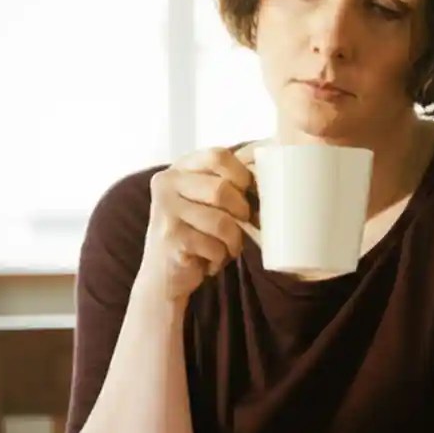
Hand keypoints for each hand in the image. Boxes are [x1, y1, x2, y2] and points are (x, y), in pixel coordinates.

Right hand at [136, 145, 256, 300]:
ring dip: (233, 241)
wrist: (162, 276)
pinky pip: (214, 246)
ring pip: (221, 222)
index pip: (218, 156)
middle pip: (221, 190)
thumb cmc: (195, 235)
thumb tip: (271, 176)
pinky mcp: (170, 239)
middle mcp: (166, 184)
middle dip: (241, 212)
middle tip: (241, 225)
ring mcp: (165, 211)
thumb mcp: (205, 203)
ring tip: (226, 248)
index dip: (242, 174)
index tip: (248, 192)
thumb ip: (226, 184)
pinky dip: (220, 258)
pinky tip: (209, 261)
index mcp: (178, 169)